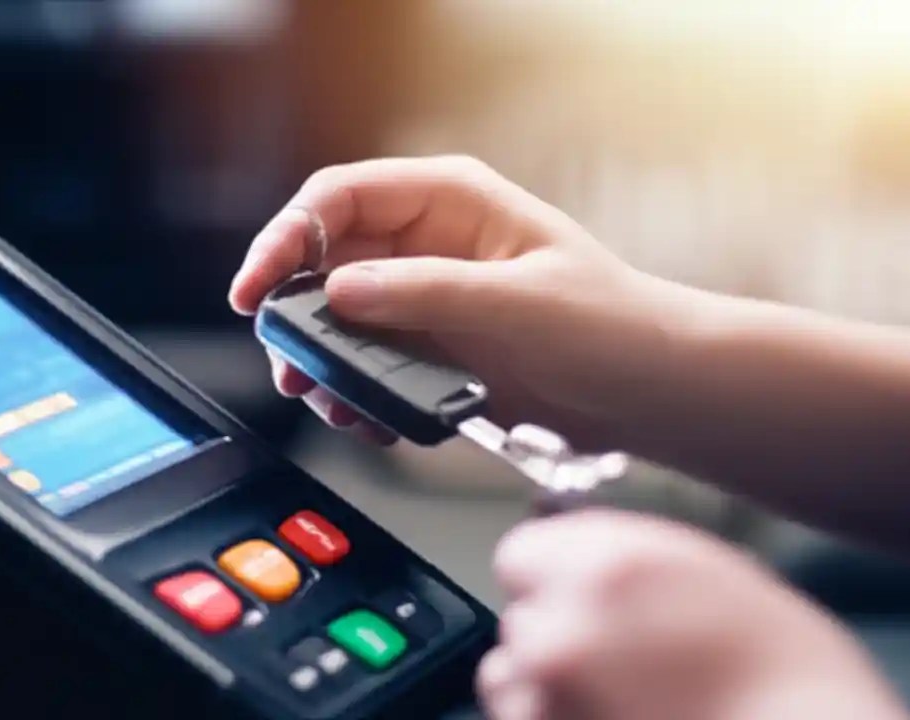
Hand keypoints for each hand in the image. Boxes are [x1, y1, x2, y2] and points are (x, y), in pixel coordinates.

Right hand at [228, 156, 680, 449]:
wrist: (652, 391)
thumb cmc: (611, 325)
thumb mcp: (517, 303)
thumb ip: (426, 294)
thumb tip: (340, 291)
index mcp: (450, 202)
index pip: (340, 199)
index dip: (286, 237)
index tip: (257, 288)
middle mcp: (429, 244)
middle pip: (326, 260)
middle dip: (295, 308)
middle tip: (284, 357)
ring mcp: (428, 299)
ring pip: (339, 317)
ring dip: (321, 356)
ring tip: (321, 394)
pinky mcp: (433, 351)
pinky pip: (370, 362)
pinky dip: (355, 388)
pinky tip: (363, 413)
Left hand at [479, 509, 909, 719]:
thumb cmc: (784, 669)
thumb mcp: (705, 571)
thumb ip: (622, 558)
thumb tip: (572, 559)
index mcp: (603, 567)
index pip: (519, 555)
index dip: (551, 576)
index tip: (579, 593)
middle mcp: (562, 631)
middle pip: (519, 621)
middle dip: (556, 632)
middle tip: (620, 656)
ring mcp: (550, 701)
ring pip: (510, 681)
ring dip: (548, 686)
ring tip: (622, 698)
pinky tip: (619, 719)